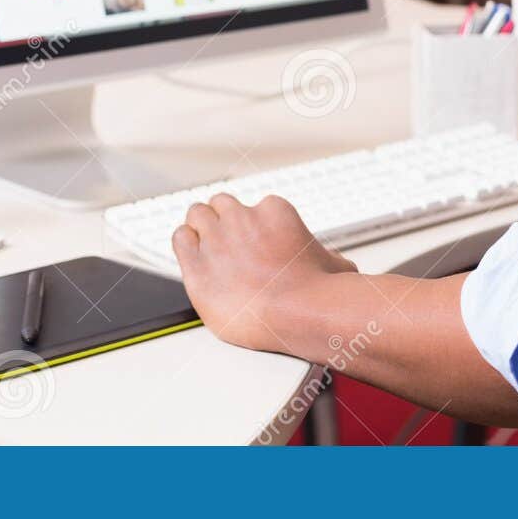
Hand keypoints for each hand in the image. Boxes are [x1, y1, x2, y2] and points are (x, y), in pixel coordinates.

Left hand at [171, 194, 357, 352]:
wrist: (299, 314)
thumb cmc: (318, 292)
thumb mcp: (334, 263)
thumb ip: (326, 257)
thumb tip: (336, 263)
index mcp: (273, 211)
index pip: (253, 206)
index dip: (251, 226)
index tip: (253, 242)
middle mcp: (242, 218)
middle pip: (219, 204)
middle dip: (221, 219)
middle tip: (225, 240)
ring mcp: (217, 239)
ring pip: (196, 215)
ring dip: (200, 228)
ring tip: (205, 246)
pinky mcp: (197, 265)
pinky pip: (180, 239)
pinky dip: (184, 244)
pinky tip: (192, 256)